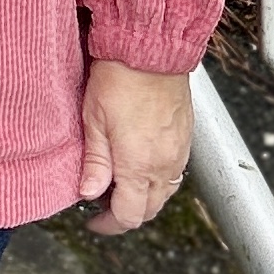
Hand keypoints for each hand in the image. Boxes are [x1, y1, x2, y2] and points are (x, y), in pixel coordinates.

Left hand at [77, 58, 193, 234]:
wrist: (151, 49)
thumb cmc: (119, 78)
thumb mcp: (94, 120)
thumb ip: (94, 162)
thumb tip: (87, 193)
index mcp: (138, 166)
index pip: (128, 215)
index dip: (109, 224)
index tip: (93, 221)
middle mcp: (164, 164)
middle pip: (150, 209)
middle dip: (127, 213)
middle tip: (102, 204)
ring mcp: (179, 151)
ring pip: (164, 192)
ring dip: (144, 196)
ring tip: (120, 183)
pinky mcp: (186, 137)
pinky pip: (175, 172)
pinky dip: (158, 178)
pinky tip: (141, 164)